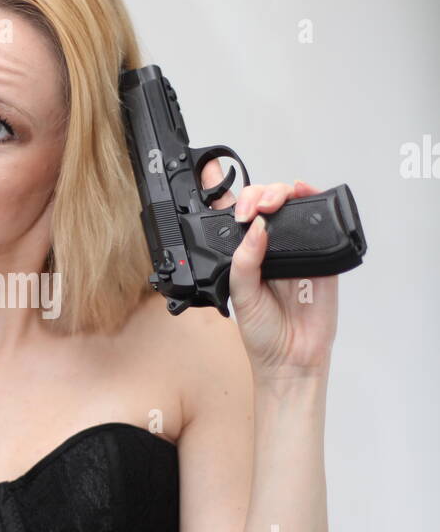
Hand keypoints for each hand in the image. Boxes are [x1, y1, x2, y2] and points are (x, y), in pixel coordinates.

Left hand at [201, 160, 338, 381]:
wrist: (292, 359)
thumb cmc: (263, 333)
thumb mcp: (240, 296)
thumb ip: (244, 262)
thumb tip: (255, 228)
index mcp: (243, 255)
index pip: (232, 215)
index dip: (221, 189)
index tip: (210, 171)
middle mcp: (269, 247)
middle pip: (263, 202)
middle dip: (254, 193)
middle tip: (248, 209)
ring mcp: (296, 249)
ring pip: (291, 204)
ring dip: (279, 192)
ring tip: (268, 204)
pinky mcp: (322, 254)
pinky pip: (321, 221)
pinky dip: (311, 202)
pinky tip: (299, 198)